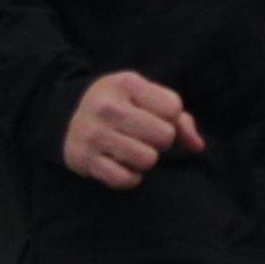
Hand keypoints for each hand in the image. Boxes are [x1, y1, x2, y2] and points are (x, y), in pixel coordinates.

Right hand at [63, 71, 204, 189]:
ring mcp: (92, 134)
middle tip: (145, 136)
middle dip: (162, 140)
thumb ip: (180, 119)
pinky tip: (122, 165)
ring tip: (133, 149)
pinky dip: (130, 177)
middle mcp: (106, 107)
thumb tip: (197, 146)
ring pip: (147, 159)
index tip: (153, 115)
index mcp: (126, 84)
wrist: (67, 118)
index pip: (173, 108)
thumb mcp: (149, 99)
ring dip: (146, 160)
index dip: (170, 117)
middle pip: (164, 135)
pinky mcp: (83, 159)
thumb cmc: (123, 108)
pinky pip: (124, 179)